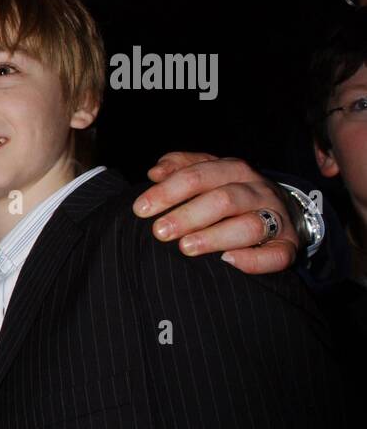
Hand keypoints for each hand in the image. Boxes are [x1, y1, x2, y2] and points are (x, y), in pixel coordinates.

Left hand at [134, 152, 298, 274]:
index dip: (168, 191)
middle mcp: (258, 191)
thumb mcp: (208, 173)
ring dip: (216, 237)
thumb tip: (155, 172)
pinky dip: (254, 260)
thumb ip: (181, 167)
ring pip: (251, 225)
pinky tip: (228, 261)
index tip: (141, 209)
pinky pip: (277, 255)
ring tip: (186, 247)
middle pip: (224, 199)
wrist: (280, 209)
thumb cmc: (230, 192)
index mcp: (234, 170)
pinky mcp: (287, 245)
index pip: (198, 175)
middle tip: (159, 232)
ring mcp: (276, 218)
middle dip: (188, 215)